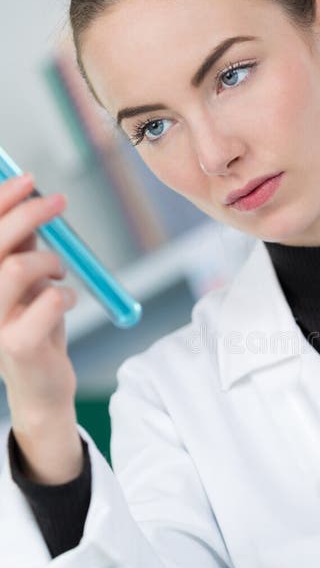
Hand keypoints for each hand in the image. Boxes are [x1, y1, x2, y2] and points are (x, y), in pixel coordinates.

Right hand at [0, 171, 77, 424]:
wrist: (40, 388)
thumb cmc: (34, 329)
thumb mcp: (27, 283)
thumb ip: (24, 249)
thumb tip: (32, 204)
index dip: (1, 199)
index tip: (28, 179)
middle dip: (30, 213)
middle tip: (60, 201)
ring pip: (20, 268)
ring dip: (50, 262)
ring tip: (59, 274)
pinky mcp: (17, 345)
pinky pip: (49, 301)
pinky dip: (66, 295)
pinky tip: (65, 303)